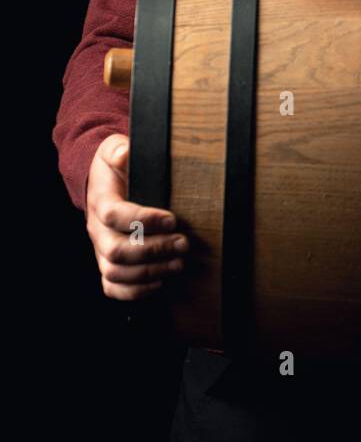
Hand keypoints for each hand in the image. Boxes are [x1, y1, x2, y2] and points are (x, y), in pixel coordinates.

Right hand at [85, 134, 188, 300]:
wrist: (102, 184)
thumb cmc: (115, 168)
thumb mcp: (114, 150)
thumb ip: (118, 150)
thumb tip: (125, 153)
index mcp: (100, 202)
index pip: (114, 215)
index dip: (144, 220)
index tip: (172, 219)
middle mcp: (97, 230)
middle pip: (116, 250)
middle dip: (153, 250)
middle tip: (183, 243)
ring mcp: (101, 250)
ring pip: (116, 273)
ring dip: (150, 271)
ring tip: (179, 263)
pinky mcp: (108, 265)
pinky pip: (113, 288)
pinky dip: (136, 291)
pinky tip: (160, 281)